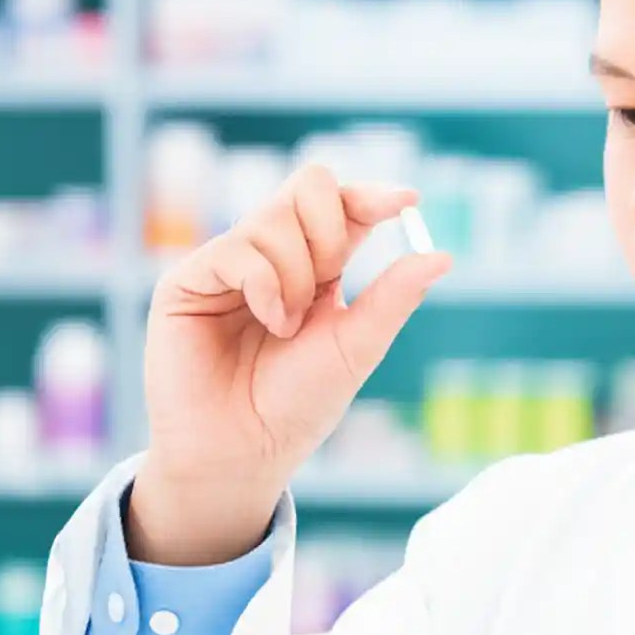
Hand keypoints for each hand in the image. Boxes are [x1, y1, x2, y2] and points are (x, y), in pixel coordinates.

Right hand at [128, 164, 450, 564]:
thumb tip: (443, 255)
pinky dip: (267, 284)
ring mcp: (231, 262)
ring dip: (298, 275)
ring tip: (287, 326)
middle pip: (309, 186)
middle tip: (329, 282)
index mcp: (319, 265)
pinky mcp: (191, 278)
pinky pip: (239, 248)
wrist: (244, 448)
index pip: (346, 206)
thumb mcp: (358, 345)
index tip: (408, 201)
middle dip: (332, 231)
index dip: (373, 195)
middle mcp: (274, 254)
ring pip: (276, 217)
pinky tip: (271, 321)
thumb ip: (395, 296)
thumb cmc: (300, 403)